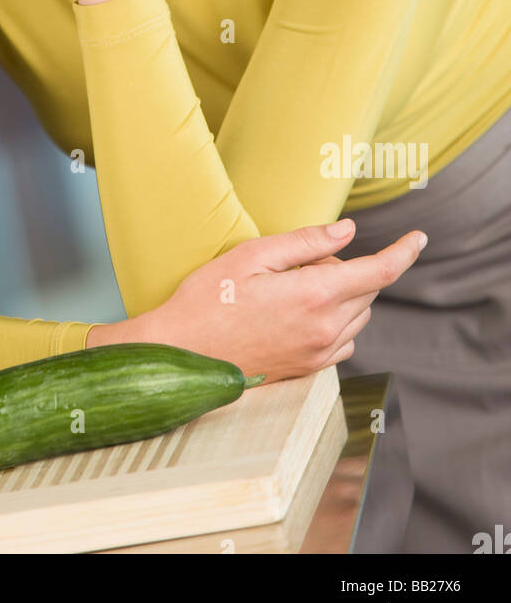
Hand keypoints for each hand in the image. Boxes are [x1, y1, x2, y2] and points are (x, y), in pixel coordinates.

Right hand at [133, 221, 426, 382]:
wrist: (182, 353)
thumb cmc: (208, 298)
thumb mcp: (251, 255)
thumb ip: (305, 243)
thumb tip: (347, 232)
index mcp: (314, 295)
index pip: (378, 271)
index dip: (404, 252)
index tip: (418, 237)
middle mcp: (325, 329)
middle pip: (367, 290)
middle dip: (347, 267)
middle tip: (299, 262)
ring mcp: (318, 354)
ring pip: (358, 315)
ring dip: (343, 294)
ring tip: (292, 287)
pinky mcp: (308, 370)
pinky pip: (344, 342)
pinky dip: (336, 321)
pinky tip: (298, 313)